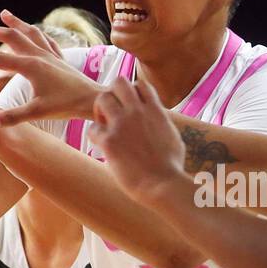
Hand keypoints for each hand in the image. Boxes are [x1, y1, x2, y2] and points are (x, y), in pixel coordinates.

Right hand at [0, 9, 101, 124]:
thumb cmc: (67, 106)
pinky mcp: (60, 58)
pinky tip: (32, 31)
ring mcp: (51, 55)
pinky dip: (35, 32)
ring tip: (3, 14)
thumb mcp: (37, 112)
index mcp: (31, 66)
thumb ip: (12, 117)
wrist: (94, 100)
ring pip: (29, 33)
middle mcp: (40, 56)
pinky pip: (44, 40)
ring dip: (15, 23)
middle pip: (12, 38)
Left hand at [91, 78, 186, 202]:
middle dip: (113, 95)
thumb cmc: (171, 167)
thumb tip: (161, 121)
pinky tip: (103, 147)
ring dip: (100, 111)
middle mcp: (138, 112)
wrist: (163, 184)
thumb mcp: (174, 137)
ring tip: (105, 127)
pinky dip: (95, 136)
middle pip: (119, 82)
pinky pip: (92, 129)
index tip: (132, 110)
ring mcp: (123, 125)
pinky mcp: (110, 141)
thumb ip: (162, 124)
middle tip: (114, 113)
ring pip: (102, 98)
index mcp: (155, 111)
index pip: (140, 84)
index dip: (133, 94)